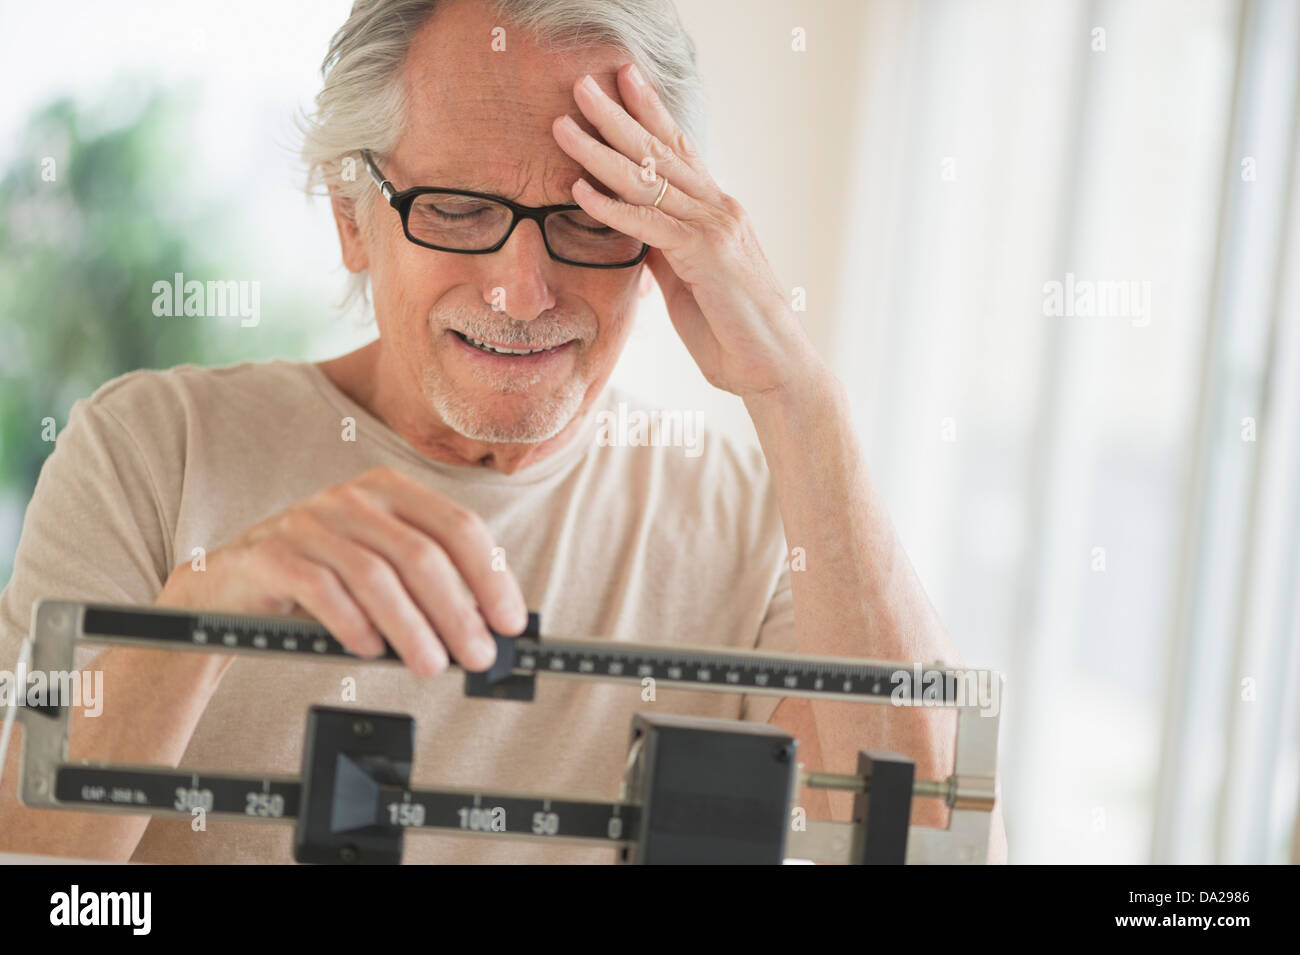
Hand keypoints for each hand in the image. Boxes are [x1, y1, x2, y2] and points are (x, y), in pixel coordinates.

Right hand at [155, 467, 527, 676]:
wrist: (229, 586)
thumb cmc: (321, 578)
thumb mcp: (381, 568)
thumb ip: (429, 586)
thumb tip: (488, 628)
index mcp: (390, 490)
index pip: (458, 527)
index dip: (491, 576)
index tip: (512, 621)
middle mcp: (352, 497)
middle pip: (422, 555)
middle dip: (458, 611)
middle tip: (479, 655)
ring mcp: (309, 522)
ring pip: (378, 576)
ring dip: (413, 628)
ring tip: (431, 665)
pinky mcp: (273, 555)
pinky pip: (325, 591)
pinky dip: (355, 625)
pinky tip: (372, 652)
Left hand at [552, 64, 824, 399]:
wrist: (775, 370)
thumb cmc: (734, 333)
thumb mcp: (688, 286)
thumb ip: (665, 255)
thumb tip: (637, 239)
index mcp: (717, 212)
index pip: (679, 151)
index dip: (650, 113)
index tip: (622, 79)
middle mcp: (720, 209)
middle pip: (660, 151)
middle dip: (618, 114)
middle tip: (580, 82)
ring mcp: (716, 228)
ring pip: (650, 180)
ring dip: (601, 150)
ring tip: (563, 125)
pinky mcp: (707, 256)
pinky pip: (650, 225)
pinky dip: (612, 207)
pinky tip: (580, 190)